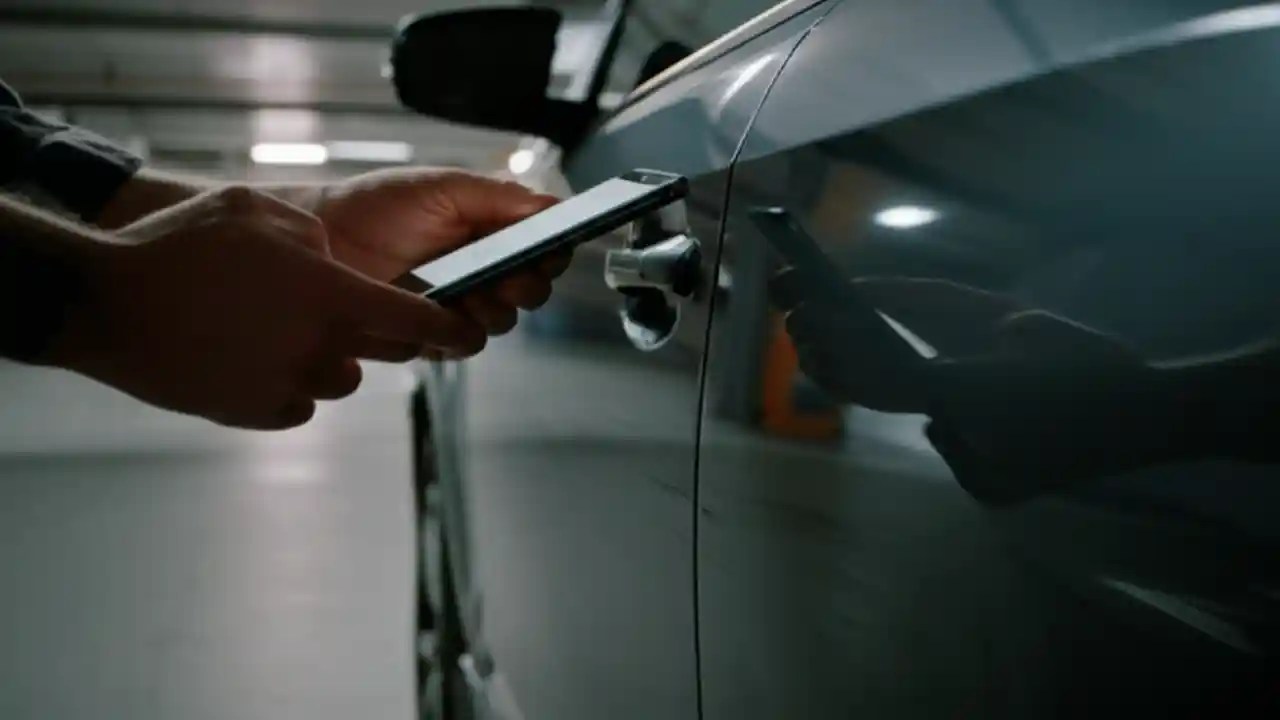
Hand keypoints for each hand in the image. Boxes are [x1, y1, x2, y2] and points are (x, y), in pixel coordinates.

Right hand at [57, 186, 484, 428]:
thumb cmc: (179, 248)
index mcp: (332, 297)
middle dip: (379, 330)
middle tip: (343, 308)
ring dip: (323, 354)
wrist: (105, 305)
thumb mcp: (257, 212)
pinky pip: (296, 401)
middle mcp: (322, 349)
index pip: (419, 321)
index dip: (451, 327)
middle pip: (385, 350)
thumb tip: (334, 261)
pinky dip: (285, 382)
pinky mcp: (256, 414)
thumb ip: (313, 238)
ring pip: (338, 376)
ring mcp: (289, 386)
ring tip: (267, 323)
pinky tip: (244, 352)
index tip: (470, 333)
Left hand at [313, 168, 567, 335]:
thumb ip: (500, 197)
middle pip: (533, 290)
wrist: (323, 238)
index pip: (543, 249)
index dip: (552, 254)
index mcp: (492, 232)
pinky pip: (463, 345)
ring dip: (493, 311)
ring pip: (502, 322)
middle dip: (527, 287)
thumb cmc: (377, 205)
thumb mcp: (443, 188)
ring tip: (467, 297)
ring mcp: (458, 304)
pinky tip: (441, 315)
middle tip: (507, 280)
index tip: (546, 254)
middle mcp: (482, 270)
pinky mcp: (432, 334)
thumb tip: (555, 206)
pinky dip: (458, 333)